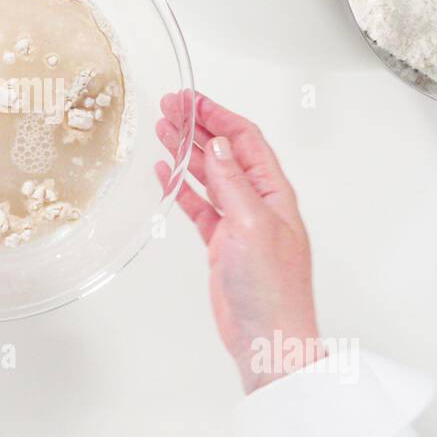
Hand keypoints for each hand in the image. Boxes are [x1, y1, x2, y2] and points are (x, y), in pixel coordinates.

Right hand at [155, 92, 321, 393]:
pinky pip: (199, 206)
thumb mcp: (251, 225)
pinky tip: (167, 173)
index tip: (190, 99)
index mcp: (273, 192)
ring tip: (163, 130)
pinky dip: (182, 187)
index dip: (217, 115)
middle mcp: (258, 203)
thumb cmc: (272, 289)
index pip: (244, 140)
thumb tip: (218, 145)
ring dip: (187, 152)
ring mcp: (239, 223)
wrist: (268, 337)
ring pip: (209, 175)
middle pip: (225, 152)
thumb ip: (233, 183)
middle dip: (198, 126)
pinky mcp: (222, 244)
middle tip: (170, 107)